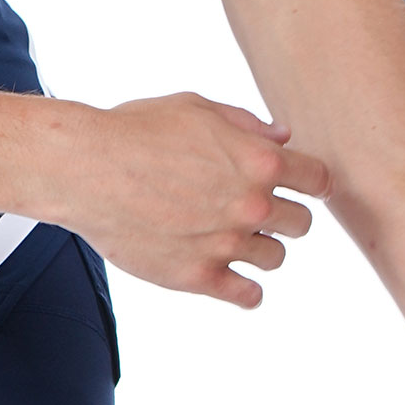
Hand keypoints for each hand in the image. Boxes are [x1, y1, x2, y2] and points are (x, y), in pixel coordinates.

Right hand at [67, 93, 326, 305]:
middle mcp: (251, 206)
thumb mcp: (196, 108)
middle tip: (256, 211)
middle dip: (284, 215)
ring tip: (233, 238)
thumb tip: (283, 137)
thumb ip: (246, 124)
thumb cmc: (135, 130)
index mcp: (260, 162)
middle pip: (302, 224)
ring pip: (275, 259)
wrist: (84, 169)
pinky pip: (248, 296)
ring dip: (261, 249)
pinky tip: (235, 278)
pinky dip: (247, 290)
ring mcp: (226, 245)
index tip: (302, 188)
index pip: (319, 181)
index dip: (312, 183)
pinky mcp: (198, 276)